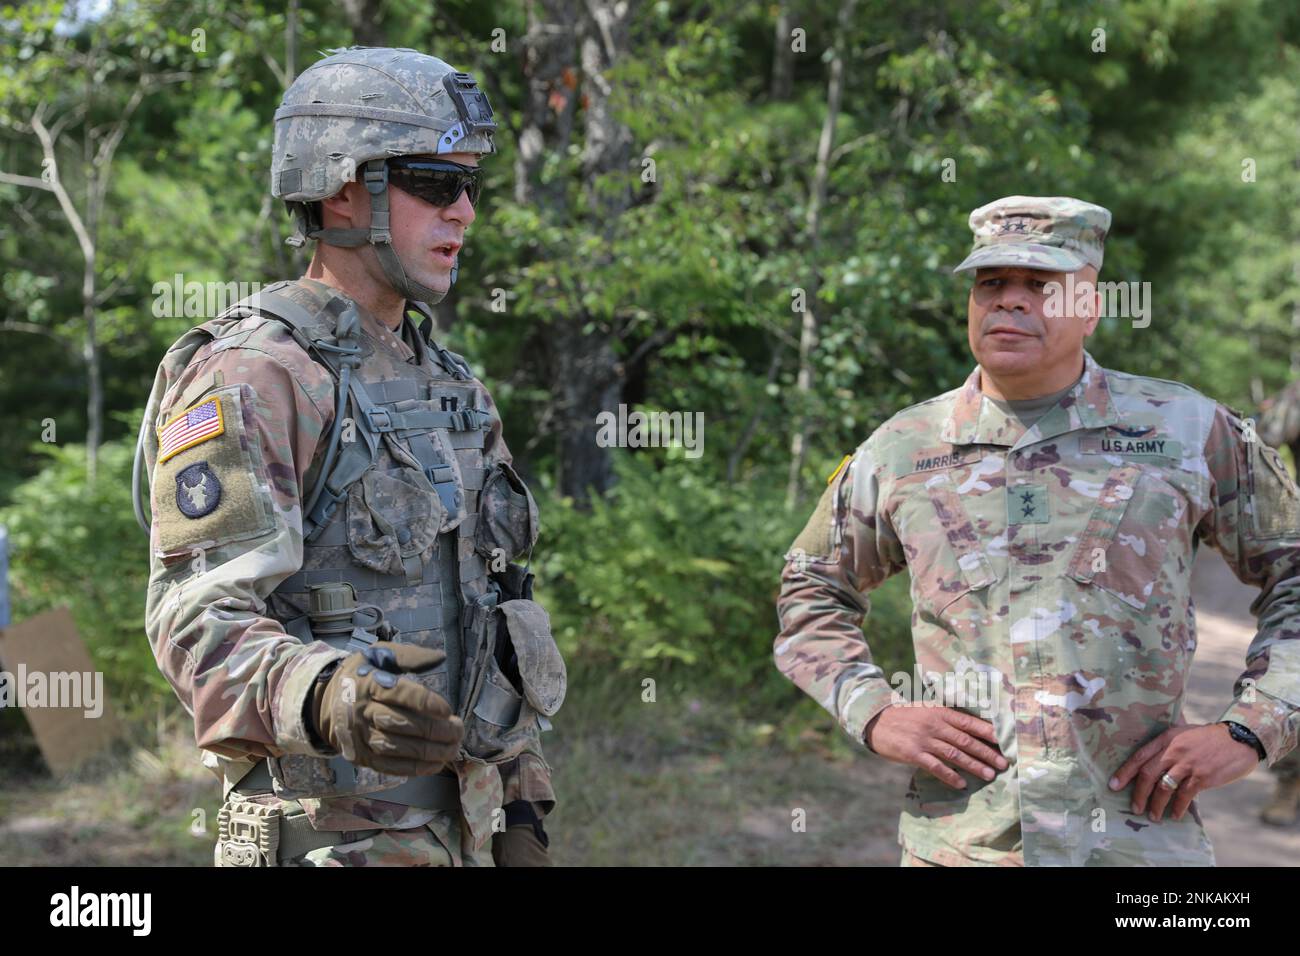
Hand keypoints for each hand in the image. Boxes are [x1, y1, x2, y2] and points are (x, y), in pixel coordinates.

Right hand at [314, 641, 462, 775]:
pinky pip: (389, 766)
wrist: (326, 702)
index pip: (397, 694)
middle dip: (433, 729)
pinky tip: (436, 764)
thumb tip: (439, 657)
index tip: (447, 709)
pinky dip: (414, 768)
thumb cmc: (363, 675)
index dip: (424, 702)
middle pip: (400, 723)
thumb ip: (409, 656)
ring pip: (396, 747)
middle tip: (458, 730)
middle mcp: (362, 712)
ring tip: (453, 748)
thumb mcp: (381, 655)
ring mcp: (360, 737)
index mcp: (368, 683)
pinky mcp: (362, 756)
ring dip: (428, 751)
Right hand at [864, 704, 1007, 788]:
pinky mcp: (913, 753)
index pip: (969, 723)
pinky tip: (961, 783)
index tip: (1004, 742)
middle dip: (987, 753)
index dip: (988, 732)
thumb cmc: (905, 716)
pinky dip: (950, 775)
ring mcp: (924, 739)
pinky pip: (935, 766)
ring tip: (989, 775)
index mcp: (940, 712)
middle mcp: (934, 725)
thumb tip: (971, 729)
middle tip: (1003, 763)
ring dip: (974, 766)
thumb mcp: (926, 710)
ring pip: (954, 754)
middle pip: (965, 740)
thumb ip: (946, 718)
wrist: (876, 720)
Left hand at [1109, 722, 1259, 821]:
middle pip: (1147, 774)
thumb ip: (1167, 745)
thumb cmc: (1209, 738)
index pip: (1139, 756)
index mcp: (1166, 738)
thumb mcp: (1183, 733)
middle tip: (1134, 808)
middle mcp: (1173, 751)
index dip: (1125, 772)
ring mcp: (1188, 764)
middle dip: (1138, 794)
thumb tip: (1149, 762)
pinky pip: (1184, 796)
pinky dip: (1178, 808)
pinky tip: (1175, 815)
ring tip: (1153, 816)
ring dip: (1157, 805)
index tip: (1113, 785)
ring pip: (1164, 788)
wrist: (1238, 739)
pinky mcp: (1202, 777)